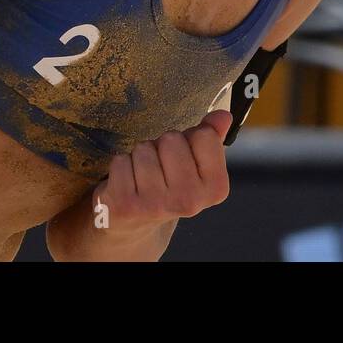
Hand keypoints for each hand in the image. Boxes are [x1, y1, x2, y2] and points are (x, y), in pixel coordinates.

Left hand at [91, 110, 232, 238]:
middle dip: (162, 146)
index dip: (190, 139)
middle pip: (172, 138)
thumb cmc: (169, 186)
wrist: (135, 226)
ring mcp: (156, 204)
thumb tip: (223, 116)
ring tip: (143, 177)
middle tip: (160, 168)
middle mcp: (189, 200)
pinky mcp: (125, 204)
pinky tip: (127, 184)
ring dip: (140, 156)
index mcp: (215, 188)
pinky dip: (120, 166)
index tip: (184, 157)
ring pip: (144, 148)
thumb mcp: (196, 165)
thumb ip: (212, 138)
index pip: (204, 135)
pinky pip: (120, 161)